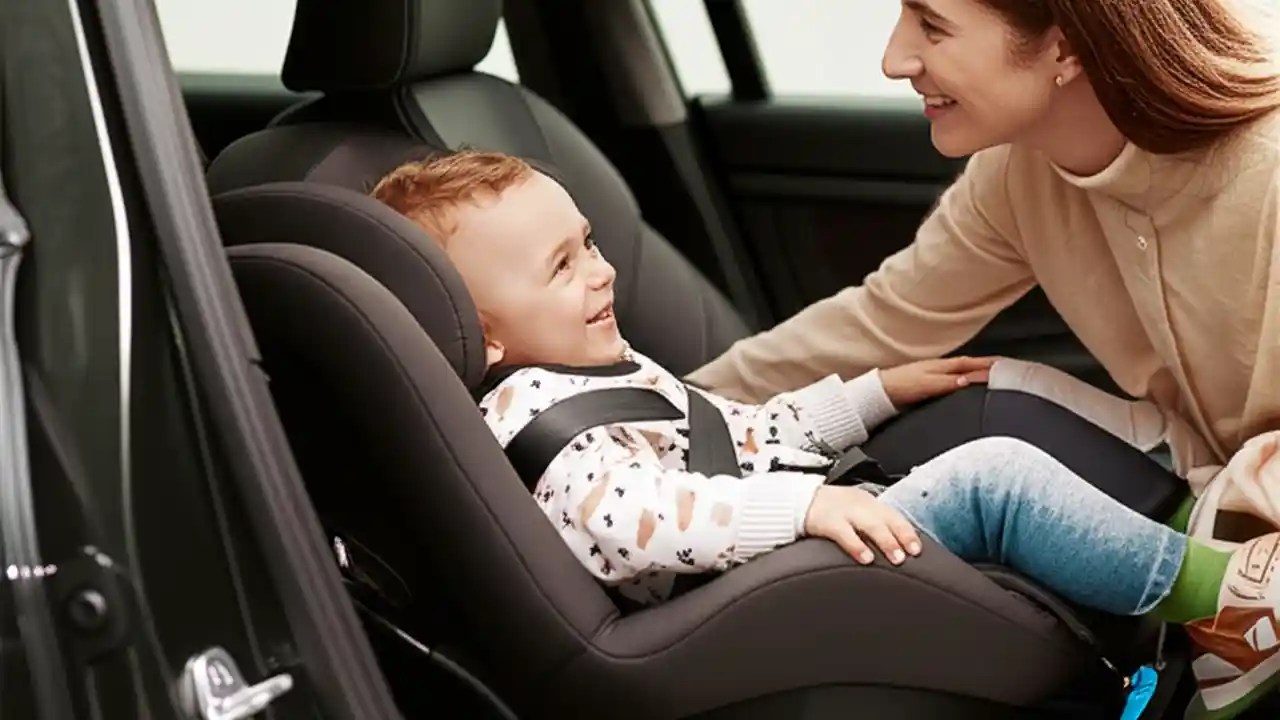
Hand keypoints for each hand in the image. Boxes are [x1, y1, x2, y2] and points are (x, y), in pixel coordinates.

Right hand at [803, 486, 921, 565]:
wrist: (795, 501)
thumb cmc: (828, 511)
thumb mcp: (854, 513)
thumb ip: (872, 525)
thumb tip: (893, 548)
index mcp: (868, 502)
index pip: (894, 516)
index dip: (907, 532)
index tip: (918, 549)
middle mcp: (860, 505)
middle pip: (887, 520)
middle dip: (902, 536)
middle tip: (913, 553)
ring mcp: (844, 511)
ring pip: (871, 525)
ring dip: (886, 542)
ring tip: (897, 558)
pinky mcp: (827, 521)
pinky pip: (845, 534)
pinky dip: (857, 546)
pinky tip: (866, 558)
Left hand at [880, 356, 996, 406]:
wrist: (881, 393)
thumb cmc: (901, 385)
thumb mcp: (927, 384)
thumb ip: (947, 383)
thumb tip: (969, 381)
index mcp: (943, 365)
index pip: (972, 363)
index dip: (990, 364)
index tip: (1007, 364)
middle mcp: (942, 368)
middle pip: (971, 366)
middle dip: (989, 367)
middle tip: (1008, 370)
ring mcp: (937, 376)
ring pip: (964, 373)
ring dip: (978, 375)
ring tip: (994, 378)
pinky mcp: (932, 386)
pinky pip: (955, 382)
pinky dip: (967, 383)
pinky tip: (969, 388)